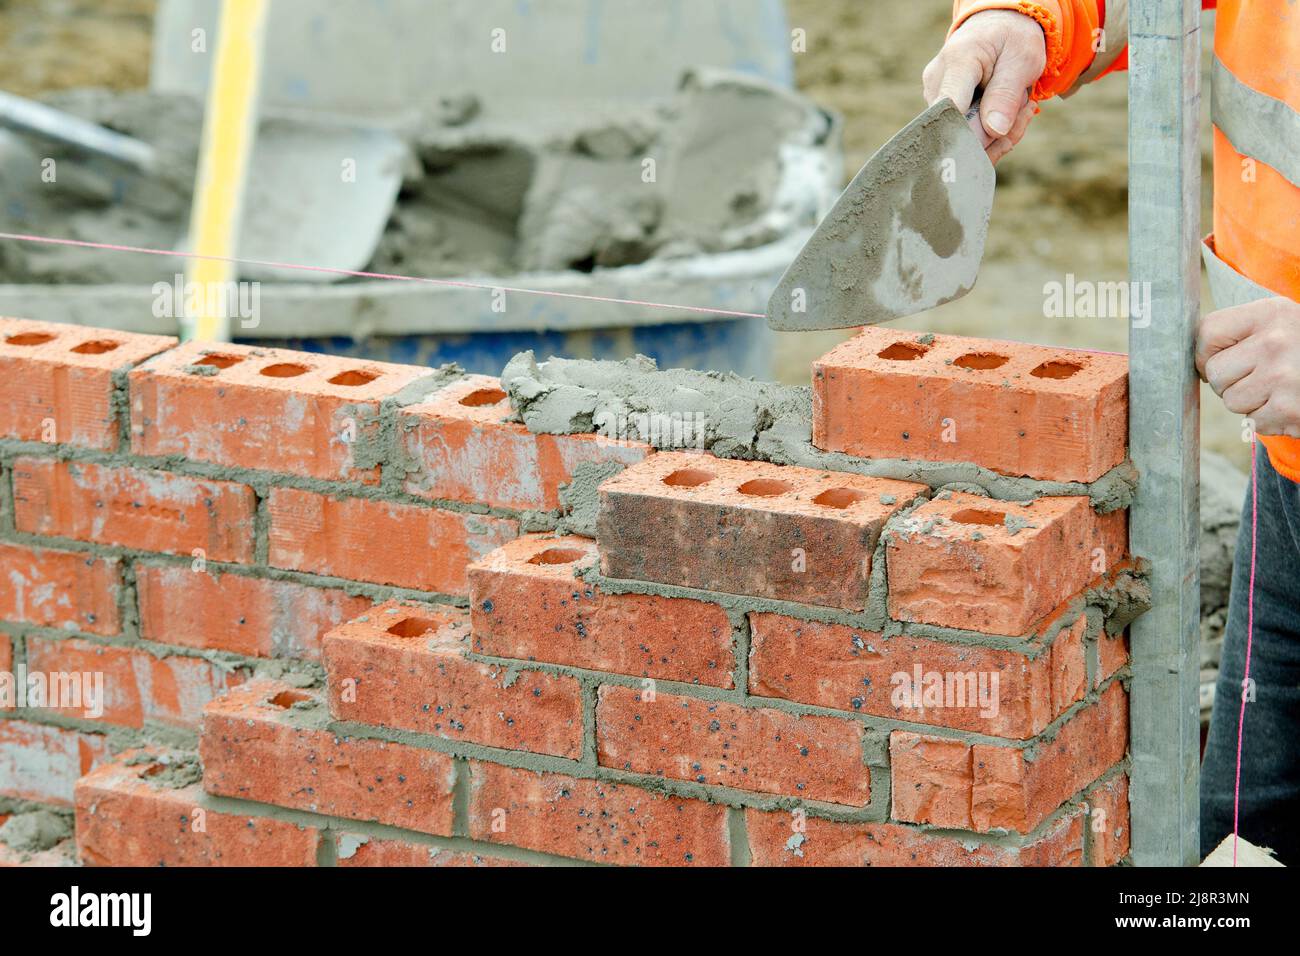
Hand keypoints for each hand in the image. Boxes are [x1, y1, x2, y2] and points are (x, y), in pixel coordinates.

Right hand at [922, 10, 1045, 163]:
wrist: (996, 27)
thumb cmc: (1012, 39)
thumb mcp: (1023, 59)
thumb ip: (1006, 95)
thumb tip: (994, 131)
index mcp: (958, 60)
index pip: (951, 108)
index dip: (968, 133)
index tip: (994, 140)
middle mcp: (937, 80)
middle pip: (957, 129)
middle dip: (994, 136)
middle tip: (1025, 113)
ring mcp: (933, 96)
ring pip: (961, 136)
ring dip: (995, 135)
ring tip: (1019, 108)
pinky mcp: (937, 109)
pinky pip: (962, 134)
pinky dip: (988, 134)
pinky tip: (1005, 114)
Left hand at [1197, 297, 1299, 437]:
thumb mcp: (1280, 323)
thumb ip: (1239, 331)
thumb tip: (1181, 355)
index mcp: (1271, 312)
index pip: (1205, 333)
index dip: (1206, 352)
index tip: (1223, 357)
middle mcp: (1276, 341)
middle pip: (1216, 372)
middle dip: (1231, 381)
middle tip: (1262, 376)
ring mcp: (1283, 377)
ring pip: (1230, 400)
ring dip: (1249, 401)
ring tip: (1280, 389)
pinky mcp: (1288, 409)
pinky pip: (1251, 421)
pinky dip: (1267, 419)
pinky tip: (1290, 404)